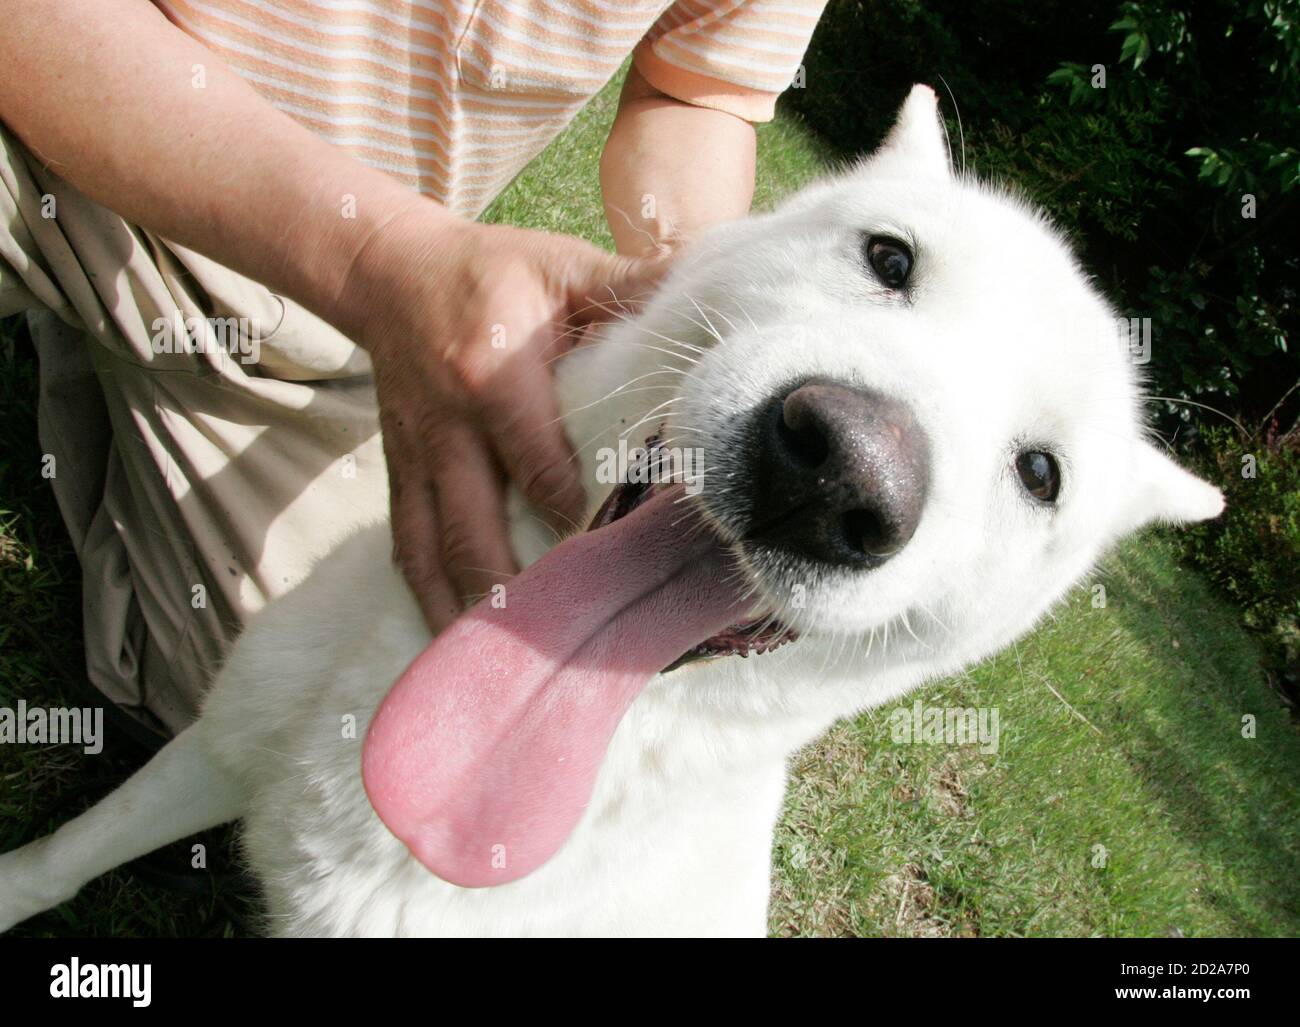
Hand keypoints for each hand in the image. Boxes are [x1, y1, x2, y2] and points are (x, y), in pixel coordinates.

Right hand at [344, 205, 668, 630]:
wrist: (386, 270)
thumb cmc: (489, 270)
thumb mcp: (560, 263)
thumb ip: (630, 285)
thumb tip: (708, 290)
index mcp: (493, 376)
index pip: (537, 462)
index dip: (575, 514)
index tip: (618, 558)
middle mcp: (448, 425)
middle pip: (476, 526)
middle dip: (514, 587)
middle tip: (559, 642)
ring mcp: (416, 455)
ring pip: (434, 548)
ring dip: (464, 608)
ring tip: (496, 669)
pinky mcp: (398, 471)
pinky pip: (406, 543)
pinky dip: (426, 592)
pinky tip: (448, 637)